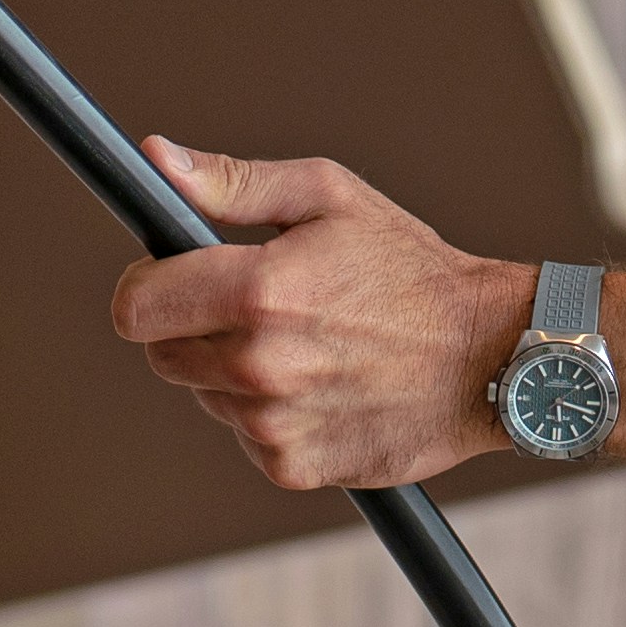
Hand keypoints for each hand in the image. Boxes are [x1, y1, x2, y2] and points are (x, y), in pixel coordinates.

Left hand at [111, 142, 534, 497]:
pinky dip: (270, 416)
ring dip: (234, 373)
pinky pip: (245, 437)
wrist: (489, 357)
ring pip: (204, 395)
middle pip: (161, 354)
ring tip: (307, 345)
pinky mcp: (293, 466)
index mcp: (258, 290)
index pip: (135, 307)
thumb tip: (156, 160)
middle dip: (192, 328)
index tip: (176, 279)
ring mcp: (274, 422)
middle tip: (257, 308)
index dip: (148, 287)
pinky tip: (323, 386)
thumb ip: (233, 183)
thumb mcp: (329, 198)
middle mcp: (259, 363)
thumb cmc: (411, 269)